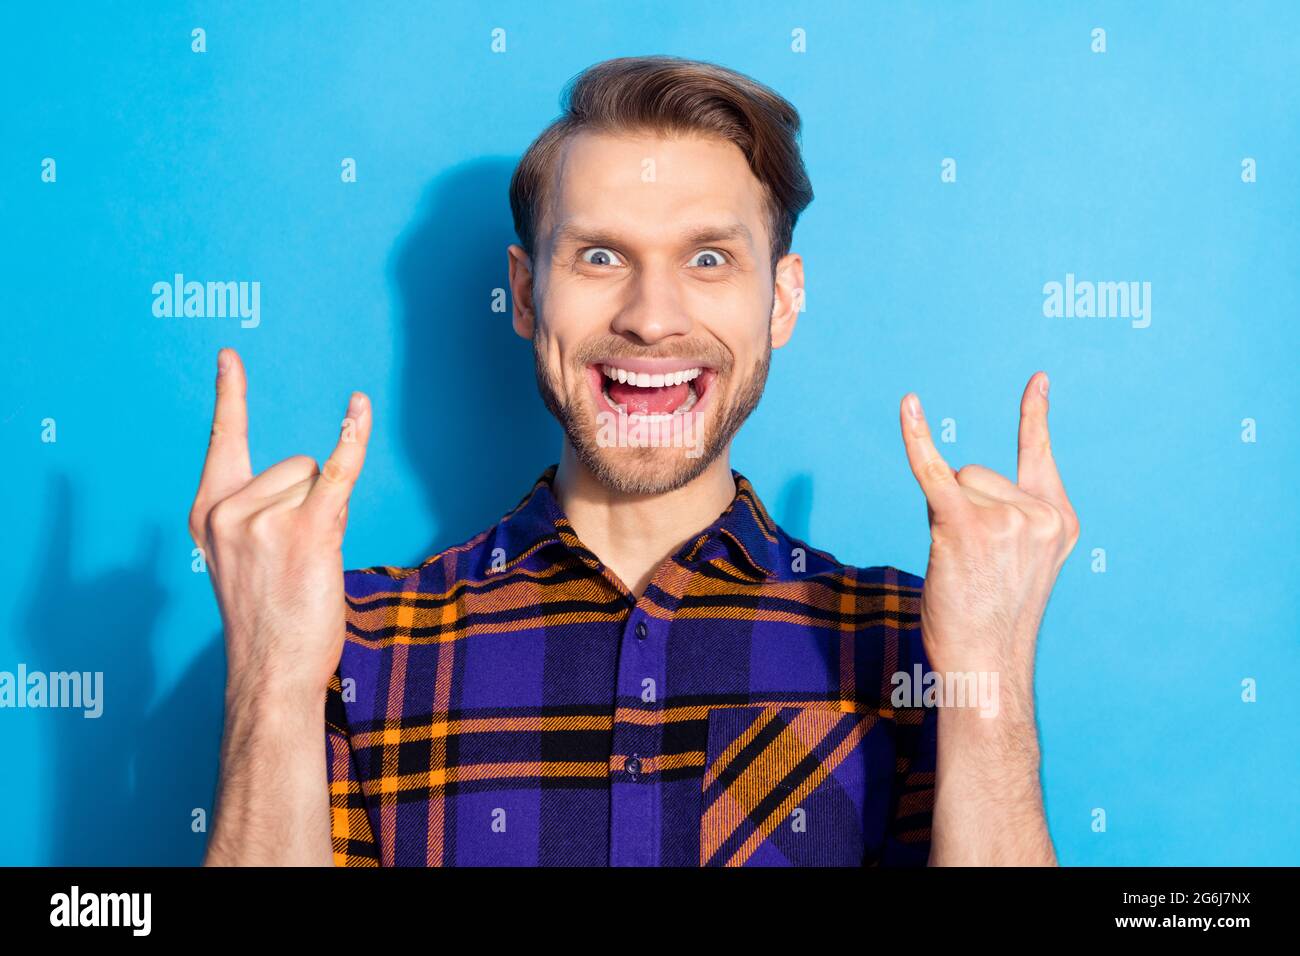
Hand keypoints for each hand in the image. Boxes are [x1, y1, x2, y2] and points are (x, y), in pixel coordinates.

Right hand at [188, 347, 371, 703]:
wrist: (272, 671)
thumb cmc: (267, 619)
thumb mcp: (241, 558)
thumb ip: (257, 513)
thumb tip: (313, 474)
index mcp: (207, 513)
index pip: (222, 441)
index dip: (229, 397)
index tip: (230, 356)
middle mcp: (230, 510)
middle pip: (295, 465)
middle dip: (310, 503)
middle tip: (296, 559)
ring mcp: (265, 519)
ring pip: (319, 479)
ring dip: (328, 515)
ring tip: (308, 564)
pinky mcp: (307, 530)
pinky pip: (338, 471)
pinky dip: (353, 439)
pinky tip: (358, 408)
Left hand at [899, 372, 1079, 695]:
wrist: (985, 666)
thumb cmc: (991, 621)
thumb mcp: (1020, 563)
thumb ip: (1009, 519)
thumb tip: (956, 477)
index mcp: (1061, 522)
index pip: (1040, 456)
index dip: (1034, 417)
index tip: (1038, 379)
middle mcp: (1041, 515)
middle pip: (977, 472)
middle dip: (960, 507)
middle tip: (968, 563)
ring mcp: (1008, 519)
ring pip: (955, 481)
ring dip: (944, 514)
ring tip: (958, 565)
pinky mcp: (966, 526)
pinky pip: (934, 472)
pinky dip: (917, 439)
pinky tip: (910, 406)